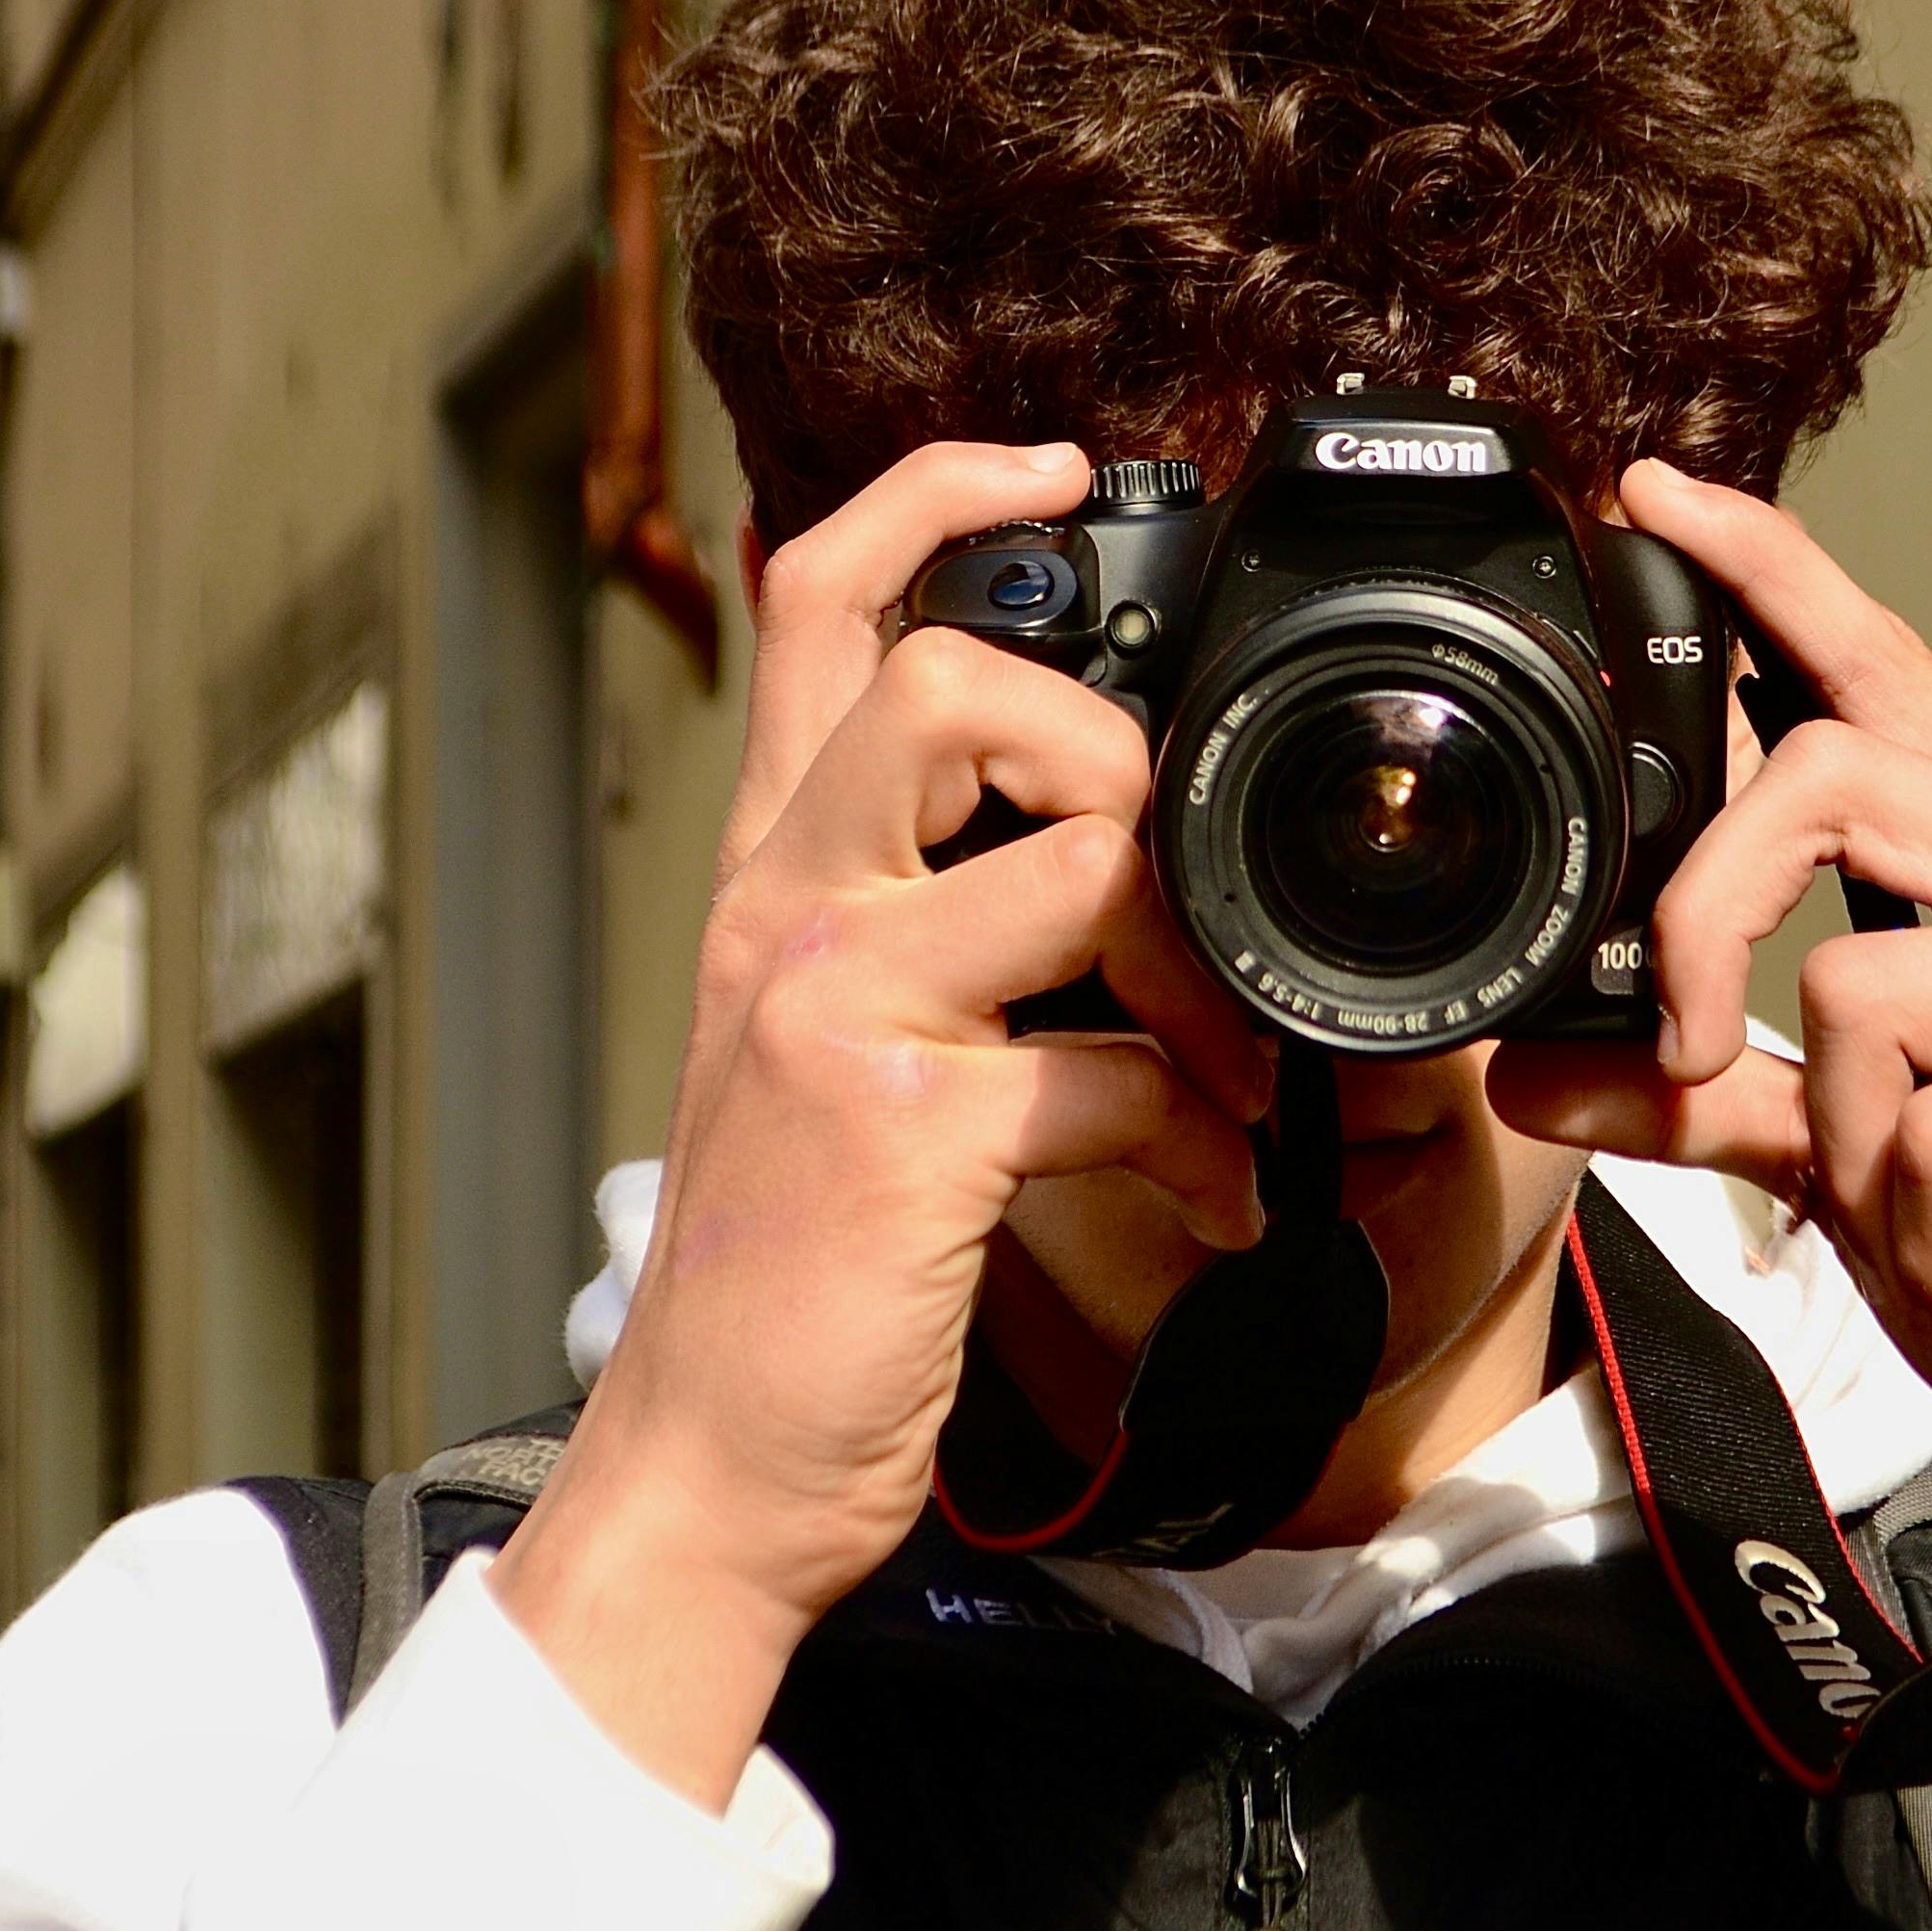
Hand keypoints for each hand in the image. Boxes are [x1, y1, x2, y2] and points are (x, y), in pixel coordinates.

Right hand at [494, 444, 1268, 1802]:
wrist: (710, 1466)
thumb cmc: (794, 1268)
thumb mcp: (828, 1053)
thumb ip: (928, 930)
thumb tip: (1105, 864)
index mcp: (771, 876)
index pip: (815, 603)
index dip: (937, 493)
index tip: (1062, 464)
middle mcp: (785, 908)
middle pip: (953, 676)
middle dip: (1113, 744)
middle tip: (1166, 877)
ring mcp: (839, 1008)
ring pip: (1070, 846)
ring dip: (1196, 963)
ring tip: (1222, 1071)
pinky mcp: (908, 1127)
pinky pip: (1119, 1074)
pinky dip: (1201, 1146)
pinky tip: (1208, 1207)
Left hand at [1487, 463, 1931, 1682]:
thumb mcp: (1841, 1170)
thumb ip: (1700, 1100)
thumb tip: (1531, 1066)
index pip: (1890, 675)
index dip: (1775, 574)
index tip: (1657, 496)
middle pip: (1837, 772)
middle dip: (1708, 916)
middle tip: (1685, 1045)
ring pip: (1866, 982)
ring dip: (1850, 1151)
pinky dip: (1924, 1242)